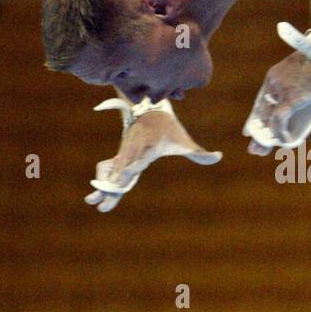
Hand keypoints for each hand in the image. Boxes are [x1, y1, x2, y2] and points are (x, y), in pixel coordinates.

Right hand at [86, 99, 221, 212]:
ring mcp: (125, 153)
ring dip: (102, 188)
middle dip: (113, 185)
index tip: (124, 175)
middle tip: (103, 201)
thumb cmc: (169, 128)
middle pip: (122, 170)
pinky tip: (93, 198)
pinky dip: (102, 181)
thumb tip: (219, 156)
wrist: (148, 109)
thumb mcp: (184, 140)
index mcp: (148, 147)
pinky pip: (109, 170)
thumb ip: (199, 152)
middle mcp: (134, 151)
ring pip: (112, 171)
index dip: (132, 166)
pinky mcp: (120, 155)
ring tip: (91, 202)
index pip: (139, 158)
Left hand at [242, 52, 310, 154]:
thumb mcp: (302, 75)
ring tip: (265, 149)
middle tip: (254, 150)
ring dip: (267, 137)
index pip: (259, 103)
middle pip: (261, 114)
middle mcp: (272, 85)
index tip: (248, 133)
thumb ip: (293, 89)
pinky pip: (279, 119)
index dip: (255, 119)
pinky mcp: (291, 97)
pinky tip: (281, 141)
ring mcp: (281, 91)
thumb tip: (293, 108)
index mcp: (272, 78)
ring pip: (268, 119)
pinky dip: (279, 132)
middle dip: (258, 134)